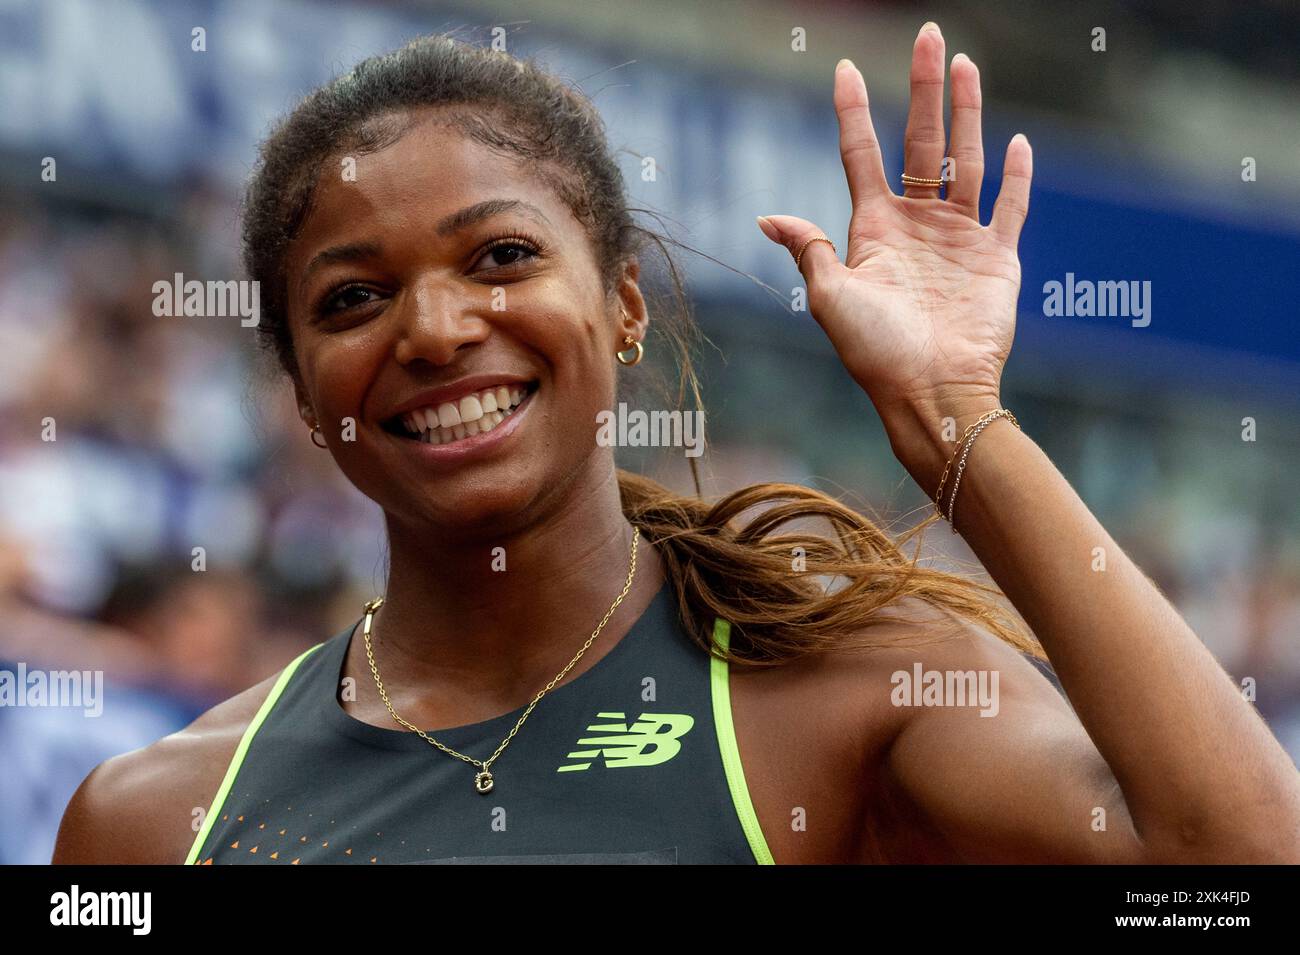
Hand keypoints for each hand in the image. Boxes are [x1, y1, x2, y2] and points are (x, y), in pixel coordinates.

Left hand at [756, 23, 1032, 454]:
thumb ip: (809, 250)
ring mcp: (958, 238)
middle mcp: (915, 225)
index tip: (844, 68)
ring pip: (965, 160)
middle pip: (919, 141)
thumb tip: (767, 216)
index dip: (852, 111)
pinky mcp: (996, 258)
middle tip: (928, 35)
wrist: (933, 391)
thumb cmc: (875, 352)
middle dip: (923, 89)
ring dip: (966, 113)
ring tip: (965, 64)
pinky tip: (1018, 140)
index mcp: (873, 230)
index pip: (861, 155)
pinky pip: (1009, 207)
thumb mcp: (831, 299)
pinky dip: (1017, 175)